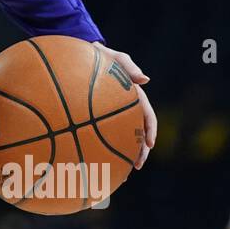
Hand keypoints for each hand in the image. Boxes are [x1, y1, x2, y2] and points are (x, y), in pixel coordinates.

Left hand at [91, 42, 156, 169]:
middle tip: (136, 166)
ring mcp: (111, 115)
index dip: (150, 131)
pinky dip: (99, 149)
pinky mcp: (95, 118)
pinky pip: (99, 136)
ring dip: (122, 155)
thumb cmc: (99, 55)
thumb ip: (128, 65)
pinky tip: (93, 162)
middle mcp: (124, 108)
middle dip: (139, 151)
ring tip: (119, 173)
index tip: (149, 145)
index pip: (146, 115)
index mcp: (133, 96)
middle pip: (136, 133)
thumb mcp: (114, 56)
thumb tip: (145, 80)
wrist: (80, 55)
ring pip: (119, 138)